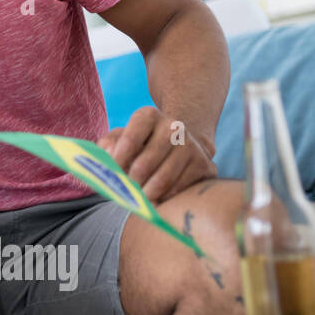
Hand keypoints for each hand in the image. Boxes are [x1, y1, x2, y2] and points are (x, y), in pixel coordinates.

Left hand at [97, 106, 215, 203]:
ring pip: (163, 180)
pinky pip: (180, 189)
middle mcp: (173, 127)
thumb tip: (108, 157)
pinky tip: (157, 199)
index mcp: (148, 116)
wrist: (180, 145)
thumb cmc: (142, 145)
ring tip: (138, 198)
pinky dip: (165, 198)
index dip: (118, 161)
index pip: (130, 140)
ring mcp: (191, 146)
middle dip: (131, 182)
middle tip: (126, 191)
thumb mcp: (121, 138)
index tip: (113, 174)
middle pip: (145, 164)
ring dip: (146, 194)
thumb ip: (109, 145)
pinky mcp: (205, 165)